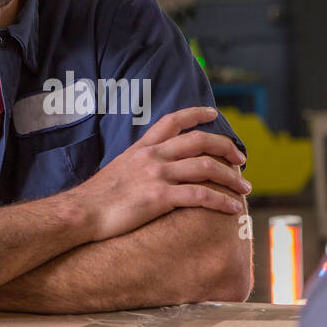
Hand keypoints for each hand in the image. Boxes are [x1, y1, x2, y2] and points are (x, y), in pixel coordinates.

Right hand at [71, 106, 249, 241]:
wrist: (81, 212)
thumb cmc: (96, 198)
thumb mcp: (118, 168)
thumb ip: (138, 163)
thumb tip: (148, 168)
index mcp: (143, 148)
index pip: (173, 121)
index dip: (196, 114)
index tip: (213, 113)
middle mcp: (153, 156)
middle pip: (200, 142)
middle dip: (226, 148)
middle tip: (242, 160)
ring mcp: (157, 175)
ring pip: (206, 168)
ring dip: (231, 178)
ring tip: (245, 188)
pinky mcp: (160, 198)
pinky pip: (200, 196)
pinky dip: (222, 201)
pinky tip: (233, 209)